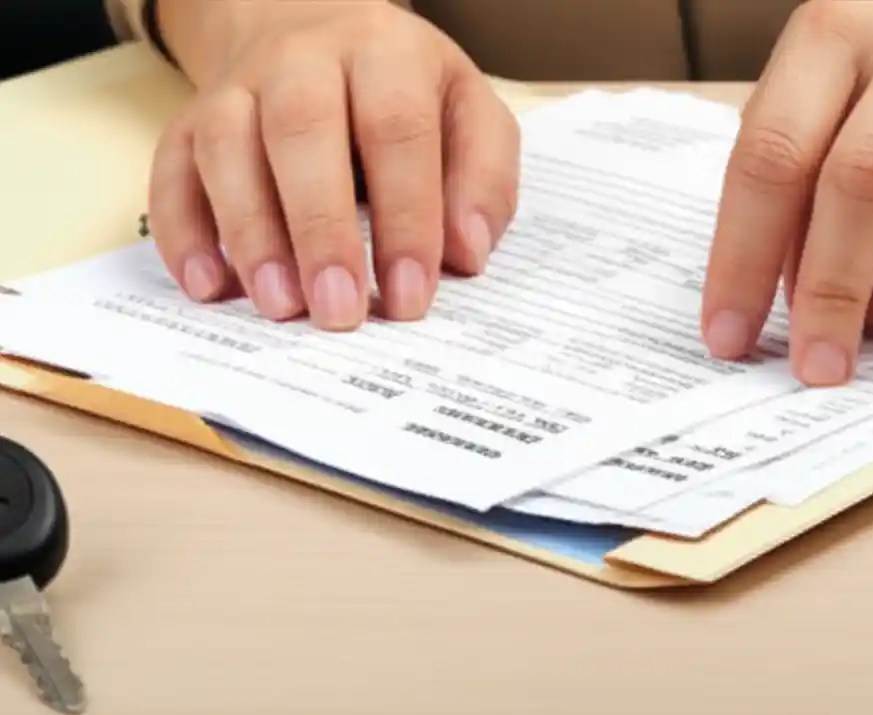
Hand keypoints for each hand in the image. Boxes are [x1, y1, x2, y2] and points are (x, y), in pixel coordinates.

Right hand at [147, 1, 519, 329]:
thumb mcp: (468, 114)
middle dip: (322, 229)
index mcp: (386, 52)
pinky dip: (183, 232)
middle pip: (303, 130)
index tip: (409, 295)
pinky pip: (170, 170)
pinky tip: (208, 287)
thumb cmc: (406, 94)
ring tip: (281, 306)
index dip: (406, 218)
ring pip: (226, 147)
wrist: (315, 26)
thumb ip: (482, 179)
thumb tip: (466, 253)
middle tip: (339, 310)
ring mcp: (239, 85)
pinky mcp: (189, 119)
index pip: (397, 130)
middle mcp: (303, 57)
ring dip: (251, 234)